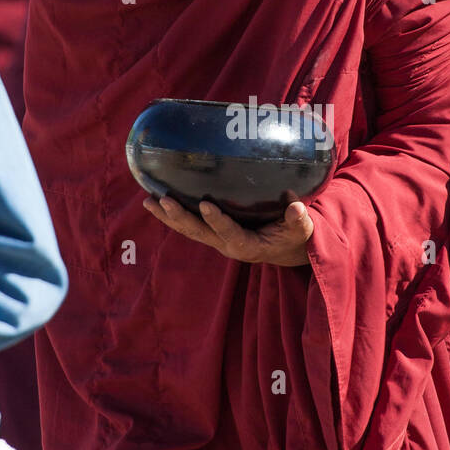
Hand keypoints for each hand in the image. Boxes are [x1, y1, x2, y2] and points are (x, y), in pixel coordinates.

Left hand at [141, 193, 313, 264]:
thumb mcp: (302, 230)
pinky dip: (172, 215)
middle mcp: (228, 245)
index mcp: (248, 246)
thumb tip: (296, 207)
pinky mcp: (212, 234)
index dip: (217, 221)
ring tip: (148, 201)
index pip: (230, 234)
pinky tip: (155, 201)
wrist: (287, 249)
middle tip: (163, 201)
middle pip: (200, 233)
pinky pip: (189, 225)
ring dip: (168, 217)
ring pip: (189, 230)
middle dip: (180, 218)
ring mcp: (217, 240)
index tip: (205, 204)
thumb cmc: (295, 236)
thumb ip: (298, 220)